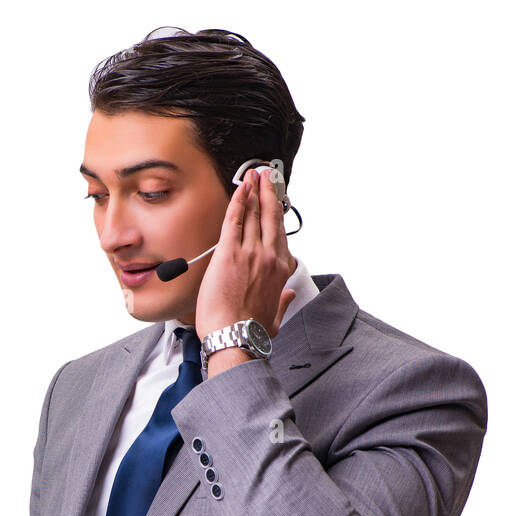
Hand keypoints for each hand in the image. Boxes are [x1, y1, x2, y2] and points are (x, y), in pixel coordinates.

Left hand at [195, 168, 296, 340]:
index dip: (277, 215)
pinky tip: (240, 188)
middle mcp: (269, 257)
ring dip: (254, 191)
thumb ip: (283, 302)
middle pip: (271, 217)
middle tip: (267, 177)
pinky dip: (238, 201)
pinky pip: (234, 220)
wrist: (234, 337)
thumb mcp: (276, 318)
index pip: (280, 235)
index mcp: (281, 271)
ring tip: (254, 176)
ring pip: (254, 214)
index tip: (275, 203)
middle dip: (269, 193)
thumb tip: (289, 296)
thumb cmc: (251, 332)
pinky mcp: (229, 253)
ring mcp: (251, 253)